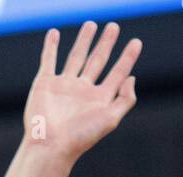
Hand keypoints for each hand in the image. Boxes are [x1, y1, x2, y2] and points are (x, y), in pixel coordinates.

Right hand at [19, 23, 140, 171]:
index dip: (128, 58)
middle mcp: (83, 91)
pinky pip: (48, 60)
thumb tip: (132, 77)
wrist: (50, 145)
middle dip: (106, 44)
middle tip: (114, 27)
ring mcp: (64, 86)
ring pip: (76, 57)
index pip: (117, 74)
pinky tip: (54, 33)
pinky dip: (50, 47)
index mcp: (99, 99)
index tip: (136, 42)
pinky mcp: (45, 83)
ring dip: (84, 40)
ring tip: (91, 25)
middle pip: (98, 61)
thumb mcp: (110, 119)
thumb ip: (124, 99)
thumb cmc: (80, 137)